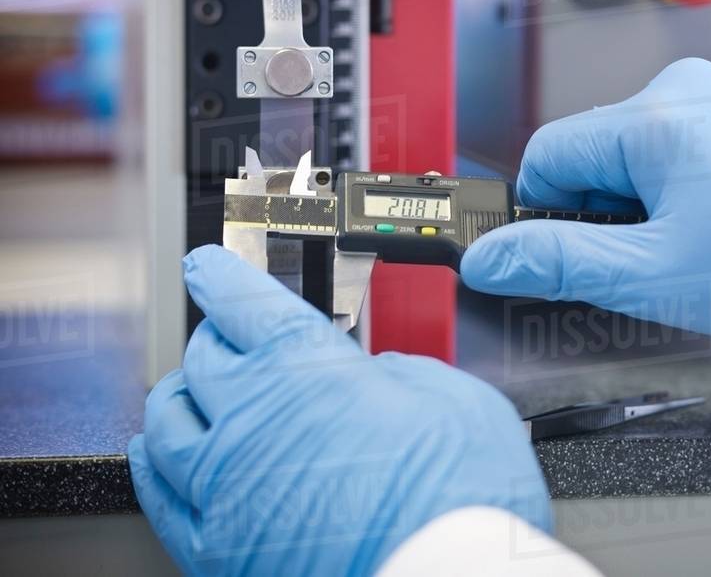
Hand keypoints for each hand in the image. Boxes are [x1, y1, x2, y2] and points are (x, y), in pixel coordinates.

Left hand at [129, 245, 549, 575]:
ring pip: (166, 424)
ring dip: (177, 397)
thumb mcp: (454, 397)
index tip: (208, 267)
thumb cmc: (457, 493)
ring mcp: (227, 485)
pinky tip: (153, 456)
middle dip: (214, 340)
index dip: (220, 277)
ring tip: (187, 391)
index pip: (242, 303)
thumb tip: (381, 380)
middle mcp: (251, 417)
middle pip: (203, 360)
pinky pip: (160, 497)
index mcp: (306, 367)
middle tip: (228, 338)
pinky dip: (151, 466)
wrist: (448, 576)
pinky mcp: (218, 548)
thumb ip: (403, 375)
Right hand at [461, 58, 710, 337]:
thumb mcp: (661, 275)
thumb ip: (565, 262)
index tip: (583, 250)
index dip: (552, 214)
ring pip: (647, 145)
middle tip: (664, 252)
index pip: (549, 155)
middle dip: (613, 209)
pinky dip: (698, 178)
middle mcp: (686, 85)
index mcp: (652, 118)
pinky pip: (695, 136)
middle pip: (599, 150)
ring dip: (658, 196)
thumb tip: (491, 256)